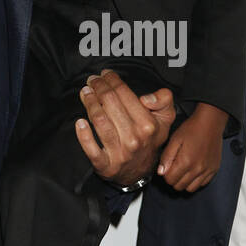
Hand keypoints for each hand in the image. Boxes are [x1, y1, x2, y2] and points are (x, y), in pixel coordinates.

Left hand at [75, 69, 175, 186]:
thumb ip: (164, 100)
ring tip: (85, 92)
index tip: (105, 74)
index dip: (113, 80)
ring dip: (90, 103)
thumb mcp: (165, 118)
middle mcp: (134, 138)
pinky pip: (91, 149)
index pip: (125, 95)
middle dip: (99, 87)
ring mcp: (119, 152)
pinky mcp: (105, 165)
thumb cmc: (149, 139)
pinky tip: (79, 122)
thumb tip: (146, 98)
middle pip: (110, 104)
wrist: (141, 171)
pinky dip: (84, 135)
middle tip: (92, 80)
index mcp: (147, 124)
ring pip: (100, 121)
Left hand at [157, 103, 226, 191]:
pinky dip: (196, 181)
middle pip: (179, 186)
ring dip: (184, 182)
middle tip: (174, 168)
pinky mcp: (214, 169)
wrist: (210, 123)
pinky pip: (202, 184)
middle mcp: (197, 168)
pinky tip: (193, 170)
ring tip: (184, 170)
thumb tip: (161, 172)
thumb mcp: (174, 140)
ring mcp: (207, 170)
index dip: (166, 174)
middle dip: (174, 179)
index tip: (167, 167)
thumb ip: (166, 157)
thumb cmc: (192, 128)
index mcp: (186, 161)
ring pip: (190, 188)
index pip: (170, 180)